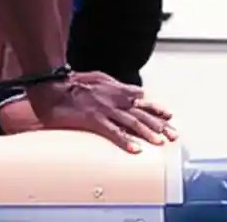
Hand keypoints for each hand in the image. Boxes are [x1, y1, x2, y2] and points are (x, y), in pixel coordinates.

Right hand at [27, 71, 175, 151]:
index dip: (157, 109)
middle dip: (160, 125)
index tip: (170, 116)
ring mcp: (106, 109)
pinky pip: (113, 132)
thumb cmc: (73, 82)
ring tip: (160, 142)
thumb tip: (139, 92)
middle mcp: (116, 100)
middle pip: (142, 114)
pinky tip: (135, 149)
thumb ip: (121, 86)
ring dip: (147, 133)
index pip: (142, 102)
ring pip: (132, 123)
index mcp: (117, 91)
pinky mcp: (93, 119)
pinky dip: (125, 141)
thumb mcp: (101, 78)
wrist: (53, 86)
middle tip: (173, 135)